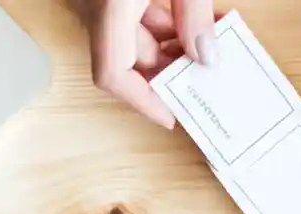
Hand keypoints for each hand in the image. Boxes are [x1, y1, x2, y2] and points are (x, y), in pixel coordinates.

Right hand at [71, 0, 219, 128]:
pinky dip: (157, 21)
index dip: (143, 103)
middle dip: (168, 71)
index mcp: (109, 8)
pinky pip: (124, 18)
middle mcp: (92, 8)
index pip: (113, 75)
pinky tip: (189, 17)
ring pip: (128, 38)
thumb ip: (195, 13)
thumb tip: (206, 56)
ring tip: (208, 40)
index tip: (172, 116)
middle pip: (127, 60)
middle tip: (207, 74)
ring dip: (167, 45)